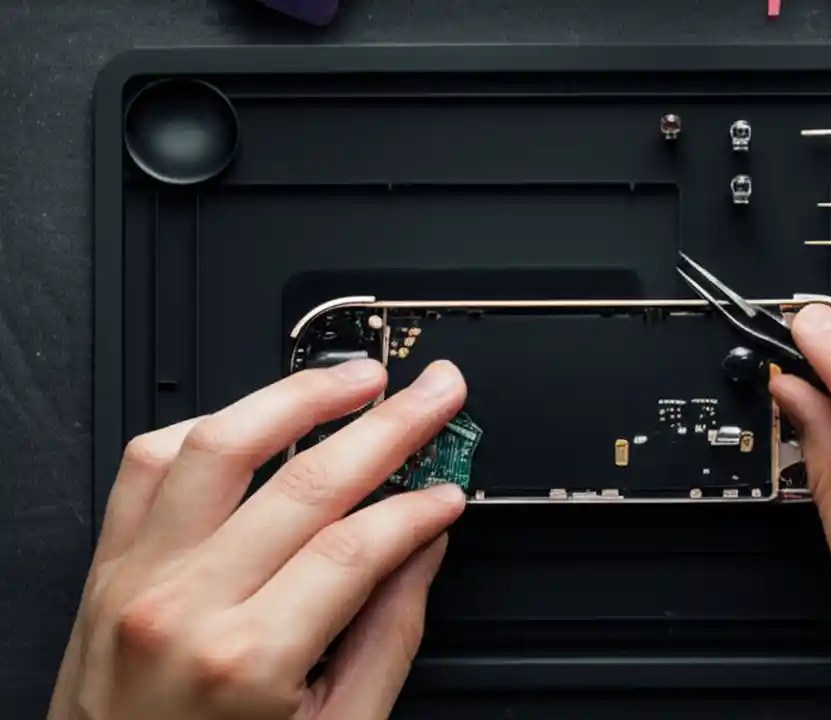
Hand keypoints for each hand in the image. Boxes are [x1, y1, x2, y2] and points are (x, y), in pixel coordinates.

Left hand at [49, 360, 467, 719]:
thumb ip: (386, 638)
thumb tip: (422, 548)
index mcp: (247, 661)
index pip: (357, 546)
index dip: (416, 507)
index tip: (449, 489)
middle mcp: (183, 607)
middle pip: (306, 482)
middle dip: (388, 427)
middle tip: (434, 394)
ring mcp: (137, 577)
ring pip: (221, 445)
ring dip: (298, 398)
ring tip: (356, 380)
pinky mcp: (108, 565)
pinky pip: (149, 462)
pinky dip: (209, 423)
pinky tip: (260, 412)